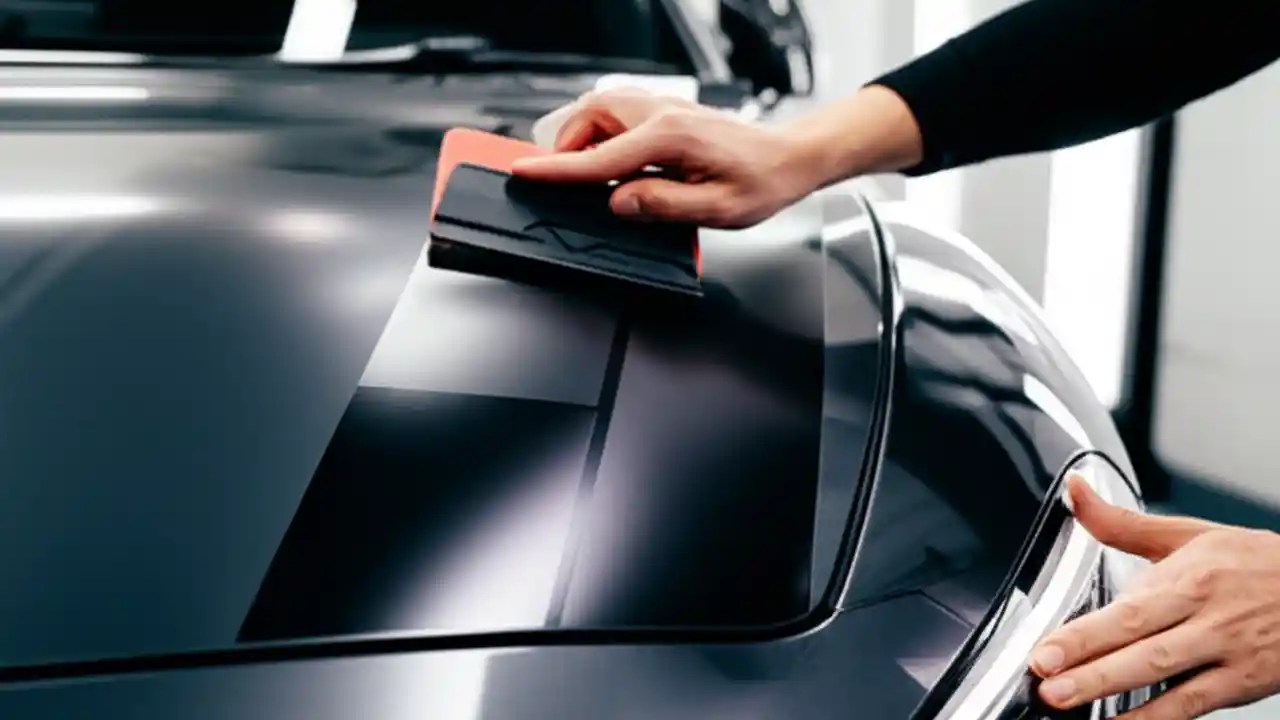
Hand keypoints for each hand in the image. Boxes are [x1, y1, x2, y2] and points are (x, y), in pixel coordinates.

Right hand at [511, 88, 820, 227]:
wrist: (788, 159)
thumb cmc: (760, 183)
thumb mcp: (716, 209)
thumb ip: (662, 205)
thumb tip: (619, 202)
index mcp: (670, 138)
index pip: (598, 158)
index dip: (556, 170)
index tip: (524, 173)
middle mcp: (662, 114)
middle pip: (589, 116)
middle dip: (568, 146)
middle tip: (566, 181)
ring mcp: (664, 108)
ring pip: (600, 108)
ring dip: (584, 137)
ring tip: (587, 173)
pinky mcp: (667, 112)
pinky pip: (618, 113)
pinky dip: (603, 133)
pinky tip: (614, 161)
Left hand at [1028, 475, 1279, 717]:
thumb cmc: (1252, 562)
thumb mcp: (1188, 535)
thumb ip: (1123, 523)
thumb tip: (1075, 490)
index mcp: (1190, 579)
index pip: (1128, 611)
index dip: (1084, 635)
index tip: (1043, 652)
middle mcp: (1208, 617)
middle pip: (1142, 647)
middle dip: (1091, 670)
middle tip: (1047, 685)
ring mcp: (1227, 653)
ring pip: (1165, 679)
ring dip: (1115, 695)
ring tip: (1068, 704)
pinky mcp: (1244, 683)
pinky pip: (1194, 705)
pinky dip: (1156, 718)